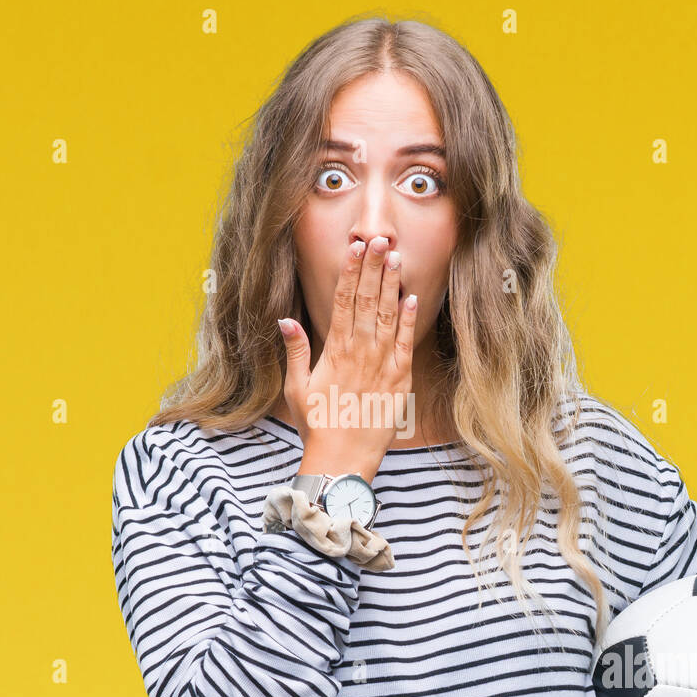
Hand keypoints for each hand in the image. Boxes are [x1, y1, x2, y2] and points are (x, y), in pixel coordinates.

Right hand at [278, 235, 416, 481]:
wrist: (342, 458)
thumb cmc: (317, 425)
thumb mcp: (297, 388)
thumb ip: (296, 351)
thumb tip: (285, 319)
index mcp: (334, 351)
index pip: (342, 301)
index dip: (349, 272)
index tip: (354, 247)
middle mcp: (359, 352)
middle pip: (366, 300)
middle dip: (373, 267)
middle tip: (379, 238)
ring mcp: (382, 365)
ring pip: (386, 316)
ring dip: (391, 285)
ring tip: (395, 256)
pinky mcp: (400, 380)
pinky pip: (405, 343)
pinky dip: (408, 319)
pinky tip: (411, 297)